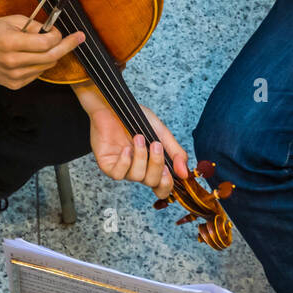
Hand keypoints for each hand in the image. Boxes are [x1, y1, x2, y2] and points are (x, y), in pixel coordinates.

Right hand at [0, 15, 83, 89]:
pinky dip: (39, 64)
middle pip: (51, 57)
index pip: (46, 43)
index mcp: (11, 42)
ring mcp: (14, 76)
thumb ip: (34, 26)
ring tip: (38, 46)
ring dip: (50, 55)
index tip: (62, 31)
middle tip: (77, 38)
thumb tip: (53, 32)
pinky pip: (37, 74)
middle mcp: (13, 61)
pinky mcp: (14, 84)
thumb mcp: (11, 21)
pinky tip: (28, 57)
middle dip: (66, 46)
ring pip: (46, 67)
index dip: (58, 36)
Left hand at [74, 84, 188, 198]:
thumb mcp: (161, 133)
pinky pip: (118, 174)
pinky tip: (126, 148)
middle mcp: (138, 169)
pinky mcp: (107, 165)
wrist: (113, 105)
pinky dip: (125, 161)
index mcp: (152, 164)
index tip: (170, 171)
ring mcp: (123, 168)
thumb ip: (175, 153)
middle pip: (152, 183)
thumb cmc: (135, 117)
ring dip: (140, 157)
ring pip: (137, 177)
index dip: (167, 185)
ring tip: (138, 137)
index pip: (161, 187)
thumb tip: (185, 173)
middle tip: (156, 145)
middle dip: (156, 164)